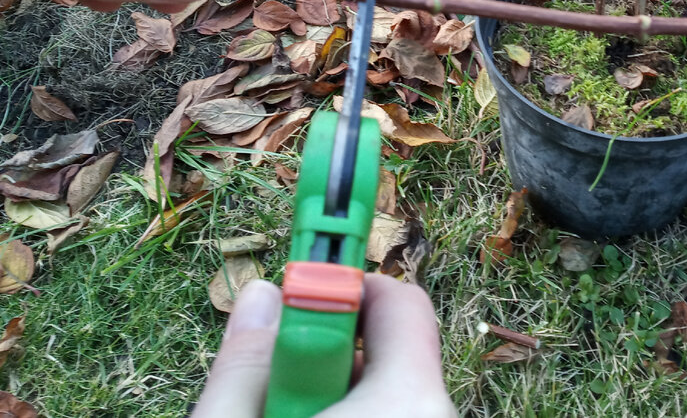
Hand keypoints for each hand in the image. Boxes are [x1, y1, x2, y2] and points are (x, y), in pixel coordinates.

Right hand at [192, 275, 454, 417]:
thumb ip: (247, 364)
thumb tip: (262, 296)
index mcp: (407, 401)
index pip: (397, 302)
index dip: (341, 287)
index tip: (300, 282)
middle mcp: (440, 417)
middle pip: (388, 355)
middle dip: (329, 357)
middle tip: (275, 388)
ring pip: (386, 397)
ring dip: (337, 398)